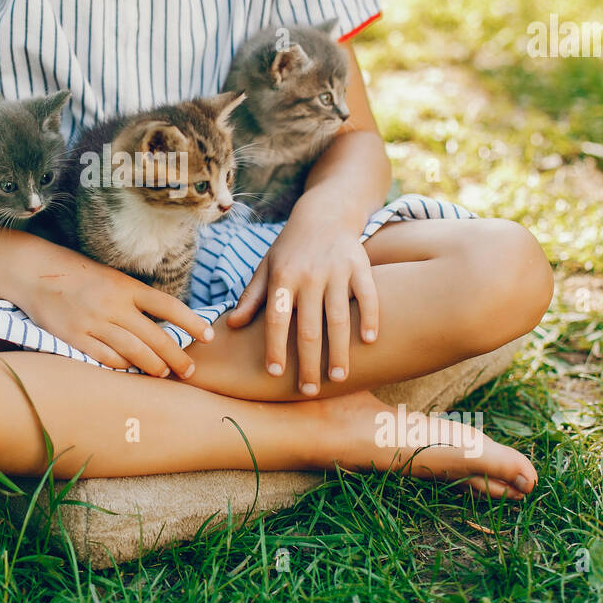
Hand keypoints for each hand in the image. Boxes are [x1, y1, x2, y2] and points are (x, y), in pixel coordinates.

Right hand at [7, 239, 212, 378]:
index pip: (168, 306)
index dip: (191, 322)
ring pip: (133, 352)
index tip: (209, 336)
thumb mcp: (111, 278)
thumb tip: (165, 322)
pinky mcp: (75, 338)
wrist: (34, 272)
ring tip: (164, 374)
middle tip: (190, 370)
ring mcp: (93, 322)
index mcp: (126, 286)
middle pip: (155, 336)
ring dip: (153, 366)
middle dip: (177, 357)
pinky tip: (131, 371)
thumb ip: (135, 298)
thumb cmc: (77, 274)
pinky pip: (105, 358)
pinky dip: (122, 367)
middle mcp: (113, 304)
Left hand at [224, 195, 378, 395]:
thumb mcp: (267, 267)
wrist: (325, 213)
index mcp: (283, 277)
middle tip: (309, 390)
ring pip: (339, 317)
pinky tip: (370, 341)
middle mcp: (309, 275)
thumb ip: (251, 297)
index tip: (274, 373)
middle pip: (308, 326)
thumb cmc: (291, 247)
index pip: (277, 319)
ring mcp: (336, 270)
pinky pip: (368, 295)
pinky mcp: (360, 265)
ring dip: (340, 350)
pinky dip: (371, 317)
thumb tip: (232, 326)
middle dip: (308, 362)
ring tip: (339, 377)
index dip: (275, 346)